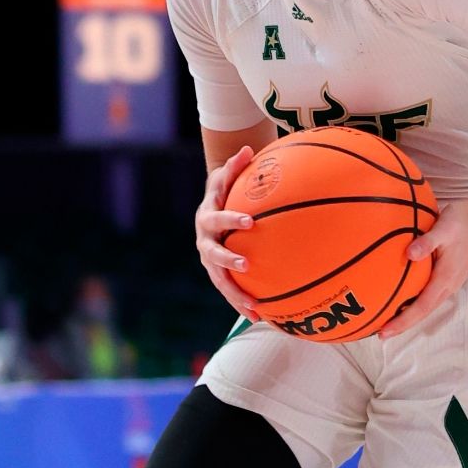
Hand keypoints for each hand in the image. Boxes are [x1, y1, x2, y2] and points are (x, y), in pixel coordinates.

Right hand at [196, 146, 261, 321]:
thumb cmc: (225, 190)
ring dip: (236, 295)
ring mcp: (209, 261)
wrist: (211, 210)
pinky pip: (230, 291)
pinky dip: (242, 304)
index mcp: (208, 218)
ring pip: (220, 280)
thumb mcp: (227, 177)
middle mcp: (204, 241)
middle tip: (247, 265)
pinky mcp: (217, 274)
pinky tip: (263, 319)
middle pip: (213, 255)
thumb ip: (236, 166)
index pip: (218, 218)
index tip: (250, 221)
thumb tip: (248, 148)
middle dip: (229, 261)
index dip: (231, 219)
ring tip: (255, 309)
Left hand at [378, 200, 467, 339]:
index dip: (403, 321)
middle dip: (403, 324)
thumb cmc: (462, 220)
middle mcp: (449, 284)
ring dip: (410, 315)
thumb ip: (426, 242)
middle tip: (380, 333)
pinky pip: (430, 294)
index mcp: (446, 277)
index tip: (385, 331)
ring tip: (389, 319)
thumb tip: (409, 253)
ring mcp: (451, 281)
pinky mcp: (450, 275)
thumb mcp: (443, 227)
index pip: (422, 307)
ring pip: (428, 305)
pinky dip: (416, 301)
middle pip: (424, 311)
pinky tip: (404, 297)